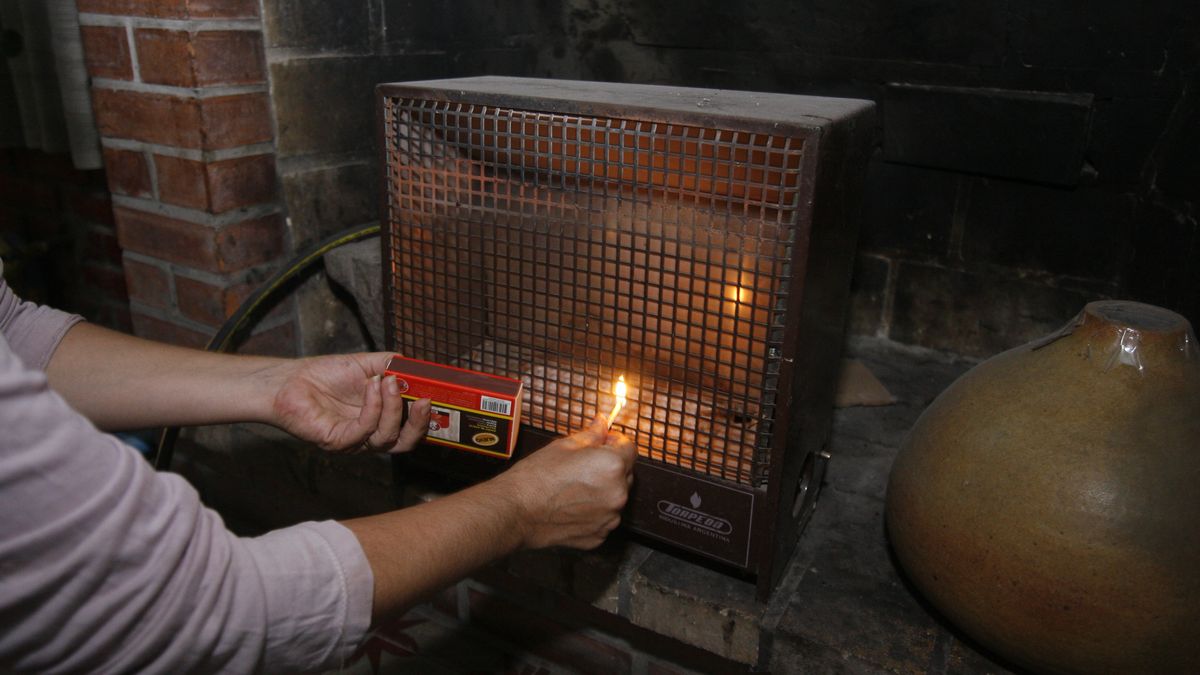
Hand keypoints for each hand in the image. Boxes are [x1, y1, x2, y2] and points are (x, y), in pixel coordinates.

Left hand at [268, 352, 430, 452]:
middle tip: (424, 401)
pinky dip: (372, 407)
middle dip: (418, 423)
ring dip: (392, 407)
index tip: (437, 396)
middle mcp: (370, 436)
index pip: (411, 428)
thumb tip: (417, 366)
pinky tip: (371, 385)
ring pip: (386, 437)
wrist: (292, 380)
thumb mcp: (367, 365)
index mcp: (381, 420)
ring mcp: (355, 442)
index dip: (427, 418)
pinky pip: (364, 431)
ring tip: (387, 381)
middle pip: (405, 443)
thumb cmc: (326, 375)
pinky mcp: (338, 442)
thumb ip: (393, 365)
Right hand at [497, 415, 636, 549]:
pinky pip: (604, 518)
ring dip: (603, 491)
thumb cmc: (536, 477)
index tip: (603, 443)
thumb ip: (591, 435)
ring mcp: (610, 518)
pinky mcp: (599, 535)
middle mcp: (618, 493)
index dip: (615, 442)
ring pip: (615, 498)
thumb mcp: (564, 446)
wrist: (516, 511)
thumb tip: (602, 423)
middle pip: (625, 474)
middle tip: (584, 466)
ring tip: (575, 488)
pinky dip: (594, 512)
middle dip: (611, 468)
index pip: (629, 447)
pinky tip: (572, 506)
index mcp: (612, 465)